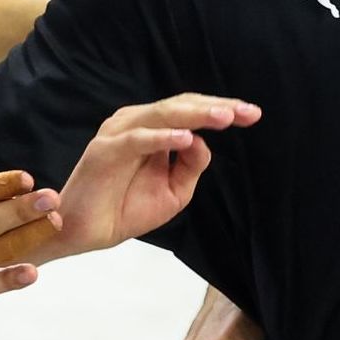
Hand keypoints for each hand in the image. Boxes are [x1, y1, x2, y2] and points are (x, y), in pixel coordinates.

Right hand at [40, 93, 260, 259]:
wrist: (85, 234)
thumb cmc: (125, 209)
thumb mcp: (174, 191)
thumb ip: (191, 164)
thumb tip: (203, 140)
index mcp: (151, 129)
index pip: (189, 110)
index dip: (220, 109)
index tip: (253, 115)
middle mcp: (134, 123)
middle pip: (180, 105)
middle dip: (215, 107)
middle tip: (246, 112)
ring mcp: (118, 134)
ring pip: (161, 115)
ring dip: (194, 115)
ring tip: (225, 118)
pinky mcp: (104, 151)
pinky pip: (136, 140)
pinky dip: (161, 137)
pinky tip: (185, 138)